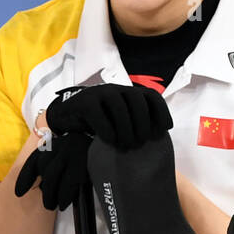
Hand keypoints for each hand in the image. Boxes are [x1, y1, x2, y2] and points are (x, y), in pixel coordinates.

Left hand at [13, 130, 92, 211]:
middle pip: (43, 168)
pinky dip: (64, 195)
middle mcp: (62, 143)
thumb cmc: (91, 158)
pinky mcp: (82, 160)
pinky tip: (65, 203)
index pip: (34, 159)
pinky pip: (67, 182)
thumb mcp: (69, 159)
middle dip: (44, 189)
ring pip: (52, 176)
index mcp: (56, 142)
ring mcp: (72, 149)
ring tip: (55, 205)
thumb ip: (53, 165)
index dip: (25, 177)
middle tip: (48, 204)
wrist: (113, 148)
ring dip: (51, 195)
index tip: (18, 193)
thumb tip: (40, 182)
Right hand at [44, 83, 173, 151]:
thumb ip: (135, 123)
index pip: (151, 96)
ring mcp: (100, 93)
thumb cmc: (100, 122)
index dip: (161, 111)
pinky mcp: (84, 102)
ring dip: (126, 128)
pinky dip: (106, 129)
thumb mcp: (120, 121)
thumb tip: (157, 137)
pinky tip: (110, 140)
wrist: (68, 116)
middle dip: (142, 122)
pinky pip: (98, 114)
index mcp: (129, 93)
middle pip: (137, 99)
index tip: (165, 129)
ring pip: (119, 106)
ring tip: (126, 144)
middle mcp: (117, 89)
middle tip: (141, 141)